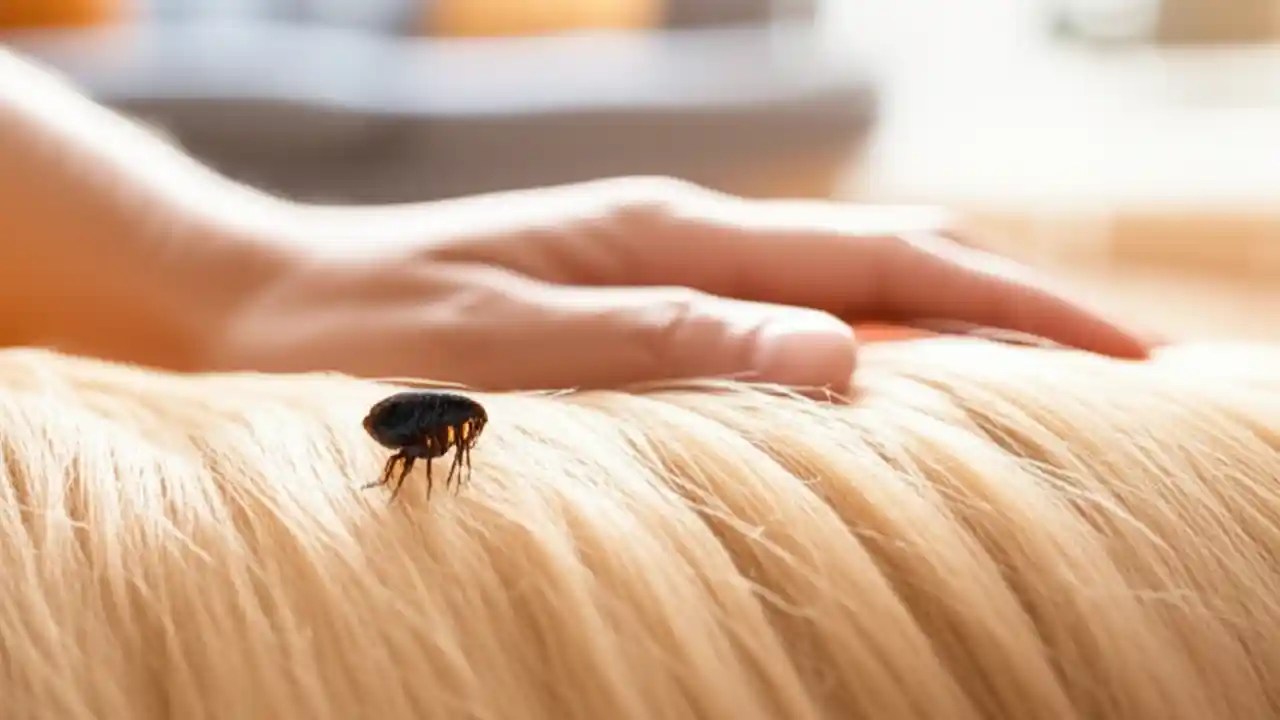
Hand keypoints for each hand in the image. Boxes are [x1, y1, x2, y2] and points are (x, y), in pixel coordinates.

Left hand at [209, 177, 1149, 391]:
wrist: (265, 305)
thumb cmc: (370, 335)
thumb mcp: (519, 348)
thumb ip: (677, 346)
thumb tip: (843, 361)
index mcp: (675, 240)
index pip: (892, 267)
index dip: (1021, 308)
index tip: (1129, 355)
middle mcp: (684, 239)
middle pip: (893, 259)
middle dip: (1016, 307)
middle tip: (1120, 370)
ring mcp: (661, 262)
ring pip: (847, 283)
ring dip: (951, 323)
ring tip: (1040, 379)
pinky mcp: (631, 293)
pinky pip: (784, 313)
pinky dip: (867, 341)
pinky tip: (889, 380)